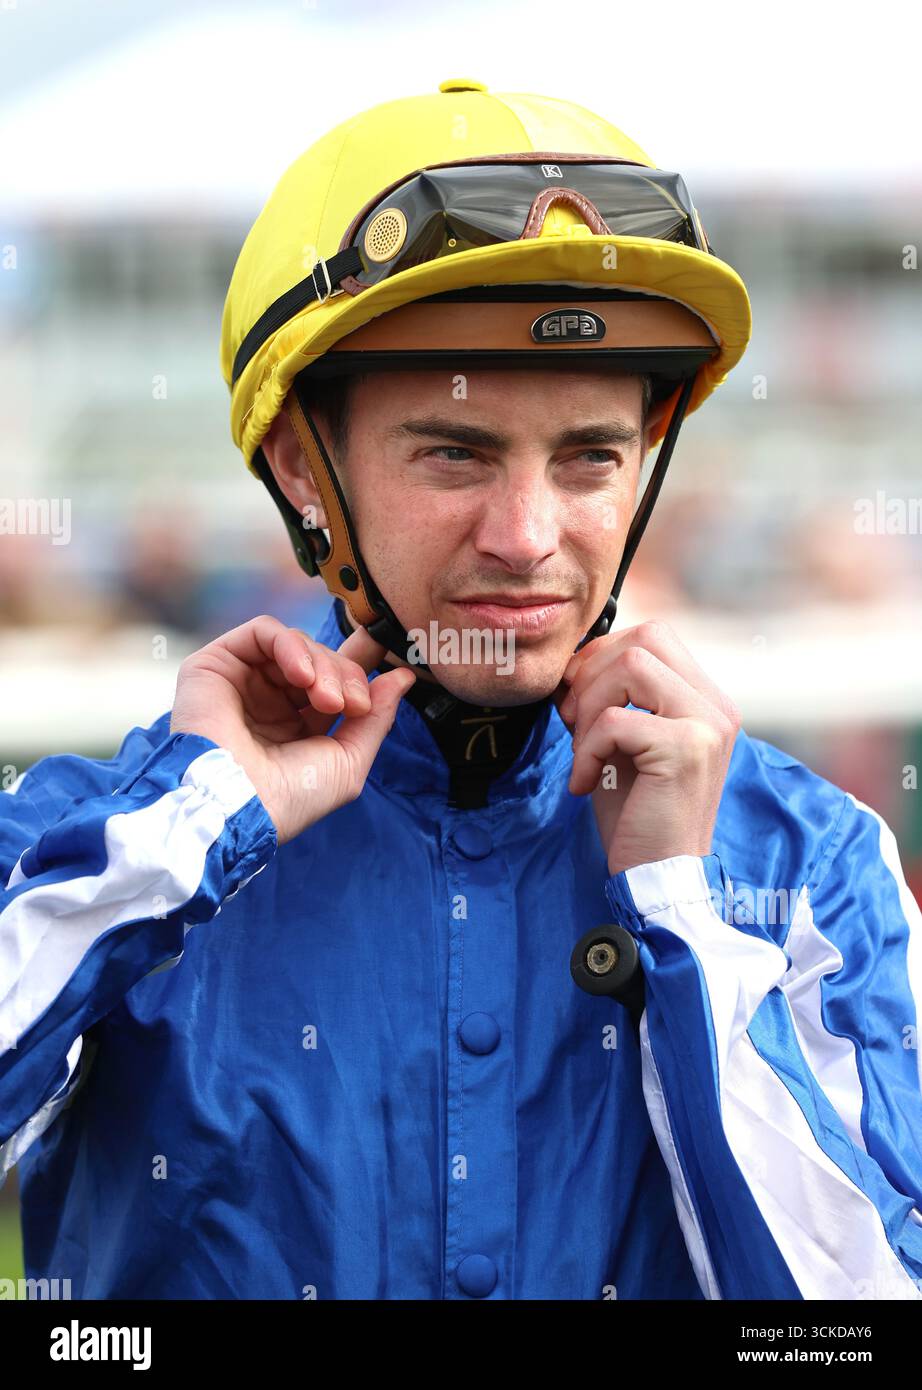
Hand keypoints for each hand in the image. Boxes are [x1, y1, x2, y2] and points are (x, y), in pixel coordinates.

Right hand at [170, 615, 414, 844]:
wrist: (236, 806)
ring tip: (327, 700)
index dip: (360, 664)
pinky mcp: (216, 665)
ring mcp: (243, 681)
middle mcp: (270, 700)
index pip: (333, 679)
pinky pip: (263, 632)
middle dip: (347, 674)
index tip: (389, 657)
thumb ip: (375, 718)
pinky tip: (302, 676)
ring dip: (324, 664)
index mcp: (298, 724)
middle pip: (322, 659)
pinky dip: (291, 645)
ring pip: (297, 644)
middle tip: (351, 705)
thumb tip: (403, 679)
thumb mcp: (348, 762)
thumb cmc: (288, 798)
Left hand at [554, 620, 740, 875]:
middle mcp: (716, 707)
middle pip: (646, 637)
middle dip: (593, 671)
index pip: (654, 636)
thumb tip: (572, 663)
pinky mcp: (686, 751)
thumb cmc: (637, 814)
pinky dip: (586, 749)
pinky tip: (586, 783)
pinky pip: (615, 720)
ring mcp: (707, 726)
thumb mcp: (625, 744)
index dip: (603, 655)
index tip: (576, 698)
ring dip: (589, 705)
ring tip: (583, 750)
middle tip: (572, 719)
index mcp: (706, 701)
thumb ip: (614, 699)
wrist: (658, 877)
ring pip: (631, 664)